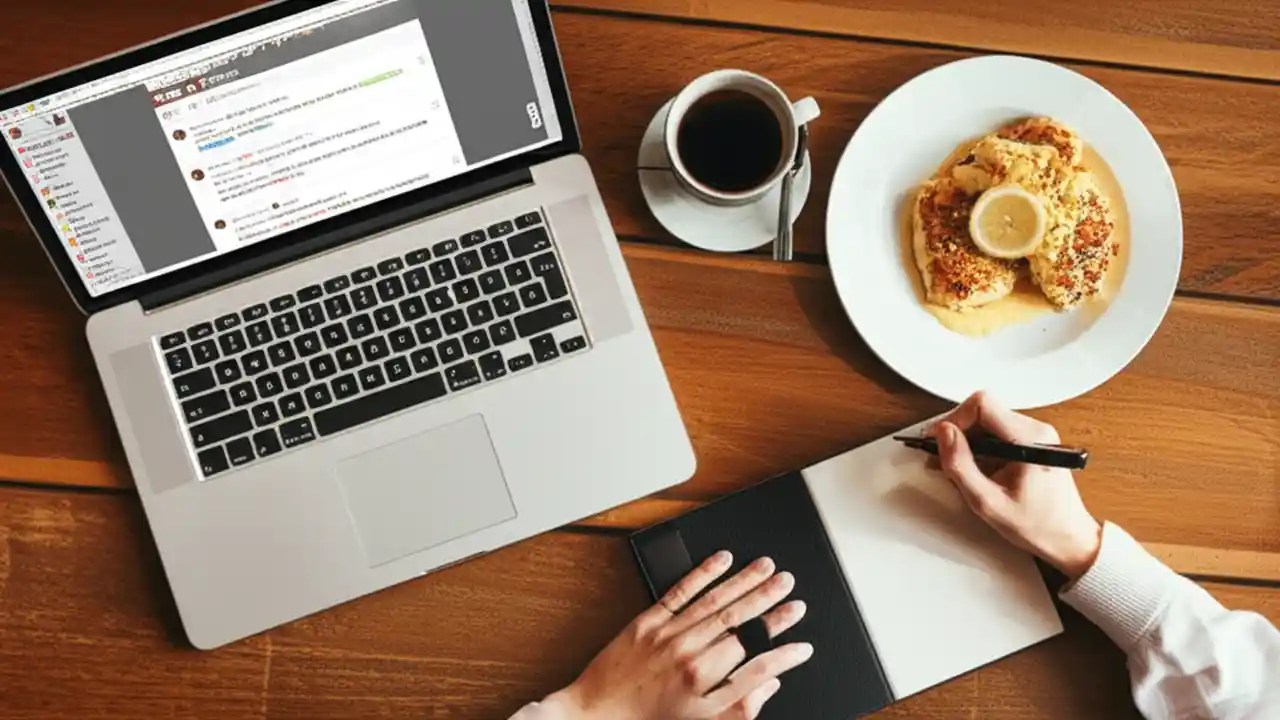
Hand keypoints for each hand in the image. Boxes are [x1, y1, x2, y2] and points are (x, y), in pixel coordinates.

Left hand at [542, 552, 811, 719]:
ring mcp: (668, 632)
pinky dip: (703, 572)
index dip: (783, 647)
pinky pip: (681, 591)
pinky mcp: (648, 620)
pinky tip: (723, 559)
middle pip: (739, 620)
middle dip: (769, 601)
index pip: (756, 656)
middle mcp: (689, 651)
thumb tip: (771, 683)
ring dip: (745, 581)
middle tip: (791, 586)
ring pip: (715, 600)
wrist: (597, 715)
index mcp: (704, 679)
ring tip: (767, 567)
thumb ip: (742, 705)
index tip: (803, 640)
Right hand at [929, 392, 1101, 579]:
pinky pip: (998, 434)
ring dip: (967, 442)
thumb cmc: (1039, 526)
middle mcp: (1036, 430)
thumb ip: (961, 466)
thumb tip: (944, 434)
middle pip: (983, 411)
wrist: (1070, 539)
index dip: (954, 419)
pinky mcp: (1033, 443)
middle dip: (957, 432)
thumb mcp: (988, 502)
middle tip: (940, 457)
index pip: (982, 405)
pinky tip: (974, 471)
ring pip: (987, 422)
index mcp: (1030, 439)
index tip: (939, 440)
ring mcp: (1037, 435)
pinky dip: (980, 448)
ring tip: (957, 469)